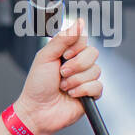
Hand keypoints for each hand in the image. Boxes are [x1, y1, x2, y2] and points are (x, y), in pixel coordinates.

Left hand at [13, 17, 102, 134]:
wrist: (37, 111)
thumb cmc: (37, 86)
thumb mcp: (45, 57)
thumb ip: (62, 39)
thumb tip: (78, 22)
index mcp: (67, 53)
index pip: (83, 39)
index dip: (76, 47)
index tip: (64, 55)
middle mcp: (78, 64)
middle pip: (93, 53)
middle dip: (75, 65)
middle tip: (61, 74)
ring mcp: (85, 79)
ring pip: (96, 70)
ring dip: (75, 80)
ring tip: (63, 86)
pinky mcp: (91, 94)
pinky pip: (98, 86)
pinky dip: (82, 90)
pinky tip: (71, 94)